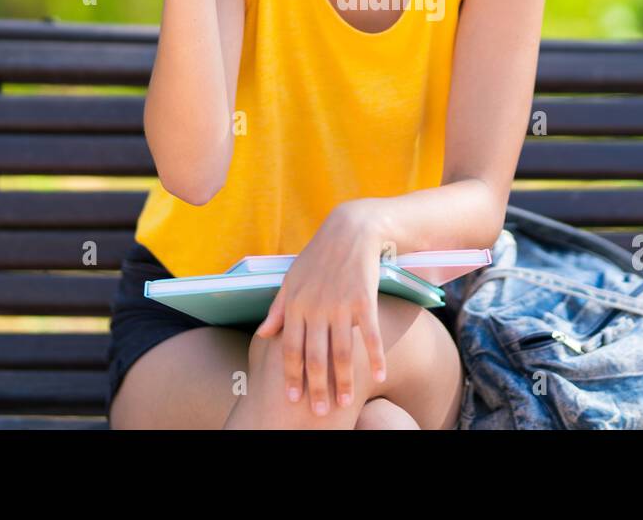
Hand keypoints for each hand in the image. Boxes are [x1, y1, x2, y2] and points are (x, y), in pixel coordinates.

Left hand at [254, 203, 388, 415]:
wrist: (351, 230)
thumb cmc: (318, 256)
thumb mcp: (291, 279)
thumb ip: (278, 309)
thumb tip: (262, 333)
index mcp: (296, 305)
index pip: (291, 349)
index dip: (292, 376)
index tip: (293, 400)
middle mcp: (317, 308)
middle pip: (316, 357)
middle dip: (317, 388)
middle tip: (320, 412)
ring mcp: (342, 305)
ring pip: (342, 352)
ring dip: (344, 380)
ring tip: (345, 402)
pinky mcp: (365, 300)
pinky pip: (371, 335)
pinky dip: (375, 357)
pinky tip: (379, 376)